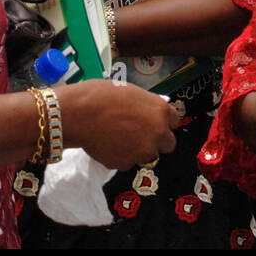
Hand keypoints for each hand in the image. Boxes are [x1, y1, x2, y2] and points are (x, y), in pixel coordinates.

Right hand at [61, 80, 178, 169]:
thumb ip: (147, 105)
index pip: (175, 122)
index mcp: (160, 111)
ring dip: (137, 149)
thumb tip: (151, 111)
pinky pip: (127, 161)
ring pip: (147, 155)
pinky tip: (107, 143)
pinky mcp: (126, 163)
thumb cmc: (101, 96)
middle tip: (139, 134)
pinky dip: (119, 155)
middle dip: (156, 140)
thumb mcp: (131, 92)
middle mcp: (157, 133)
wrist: (80, 113)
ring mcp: (143, 151)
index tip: (154, 123)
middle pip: (168, 144)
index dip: (163, 122)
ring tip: (118, 136)